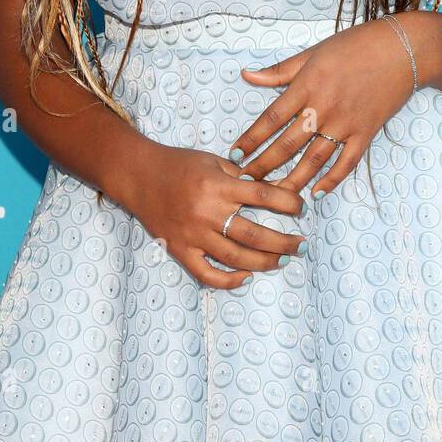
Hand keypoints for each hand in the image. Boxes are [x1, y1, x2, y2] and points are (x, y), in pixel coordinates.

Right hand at [127, 143, 306, 289]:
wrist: (139, 175)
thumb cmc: (178, 164)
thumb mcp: (213, 161)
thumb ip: (241, 177)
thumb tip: (273, 190)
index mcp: (218, 186)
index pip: (263, 196)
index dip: (288, 203)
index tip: (302, 208)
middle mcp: (207, 213)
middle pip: (254, 234)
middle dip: (283, 243)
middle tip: (301, 246)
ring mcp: (193, 235)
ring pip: (235, 258)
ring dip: (264, 263)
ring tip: (282, 261)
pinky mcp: (181, 250)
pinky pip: (206, 274)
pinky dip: (228, 281)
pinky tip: (245, 278)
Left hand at [231, 16, 416, 200]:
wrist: (402, 50)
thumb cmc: (355, 45)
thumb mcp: (313, 53)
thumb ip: (280, 70)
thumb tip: (247, 75)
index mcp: (307, 85)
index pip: (271, 118)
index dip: (251, 138)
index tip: (235, 154)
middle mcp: (324, 108)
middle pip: (287, 144)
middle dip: (264, 165)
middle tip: (246, 181)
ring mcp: (346, 123)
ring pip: (314, 159)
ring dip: (292, 179)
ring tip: (274, 195)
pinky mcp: (366, 132)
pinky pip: (347, 162)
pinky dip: (332, 179)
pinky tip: (317, 193)